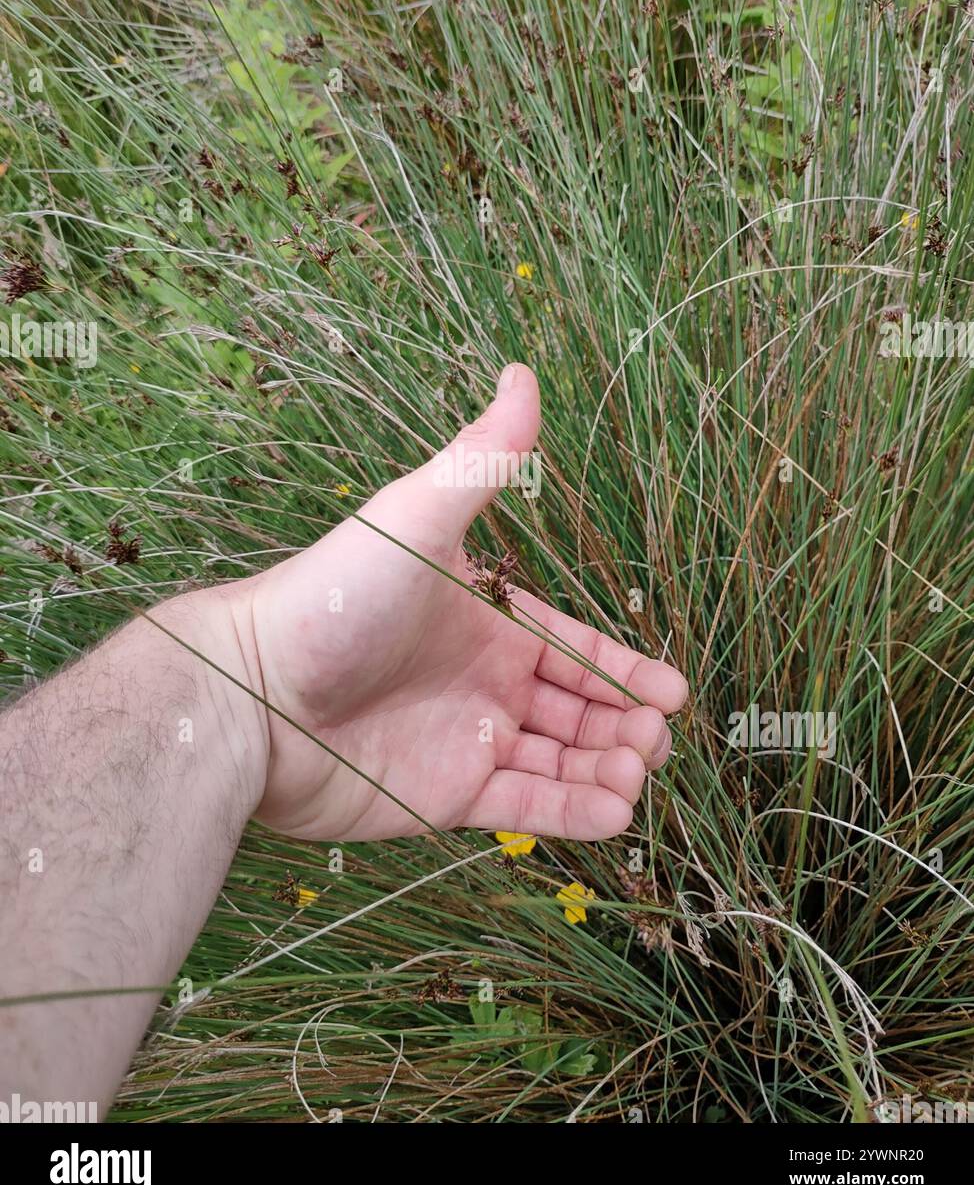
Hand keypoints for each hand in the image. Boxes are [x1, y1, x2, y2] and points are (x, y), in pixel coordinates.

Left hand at [226, 364, 687, 840]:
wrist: (250, 694)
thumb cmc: (333, 599)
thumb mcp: (416, 517)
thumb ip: (480, 457)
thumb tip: (523, 372)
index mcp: (484, 620)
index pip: (571, 646)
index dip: (621, 668)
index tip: (672, 690)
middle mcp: (480, 681)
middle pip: (573, 707)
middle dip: (623, 722)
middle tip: (658, 738)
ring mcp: (463, 741)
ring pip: (557, 760)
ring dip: (606, 768)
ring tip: (642, 772)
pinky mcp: (443, 796)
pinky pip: (523, 806)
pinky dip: (570, 813)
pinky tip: (614, 813)